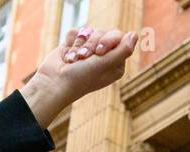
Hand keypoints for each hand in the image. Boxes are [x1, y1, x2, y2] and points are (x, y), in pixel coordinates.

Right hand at [21, 26, 138, 127]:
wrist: (54, 83)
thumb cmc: (81, 78)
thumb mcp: (105, 64)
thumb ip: (123, 50)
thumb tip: (135, 34)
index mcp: (116, 63)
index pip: (119, 37)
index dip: (107, 40)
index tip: (99, 52)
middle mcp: (105, 56)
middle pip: (103, 32)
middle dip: (91, 43)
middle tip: (84, 57)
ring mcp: (89, 50)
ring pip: (89, 31)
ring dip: (79, 45)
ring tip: (74, 60)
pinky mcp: (76, 45)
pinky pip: (76, 32)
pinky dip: (70, 44)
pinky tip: (67, 57)